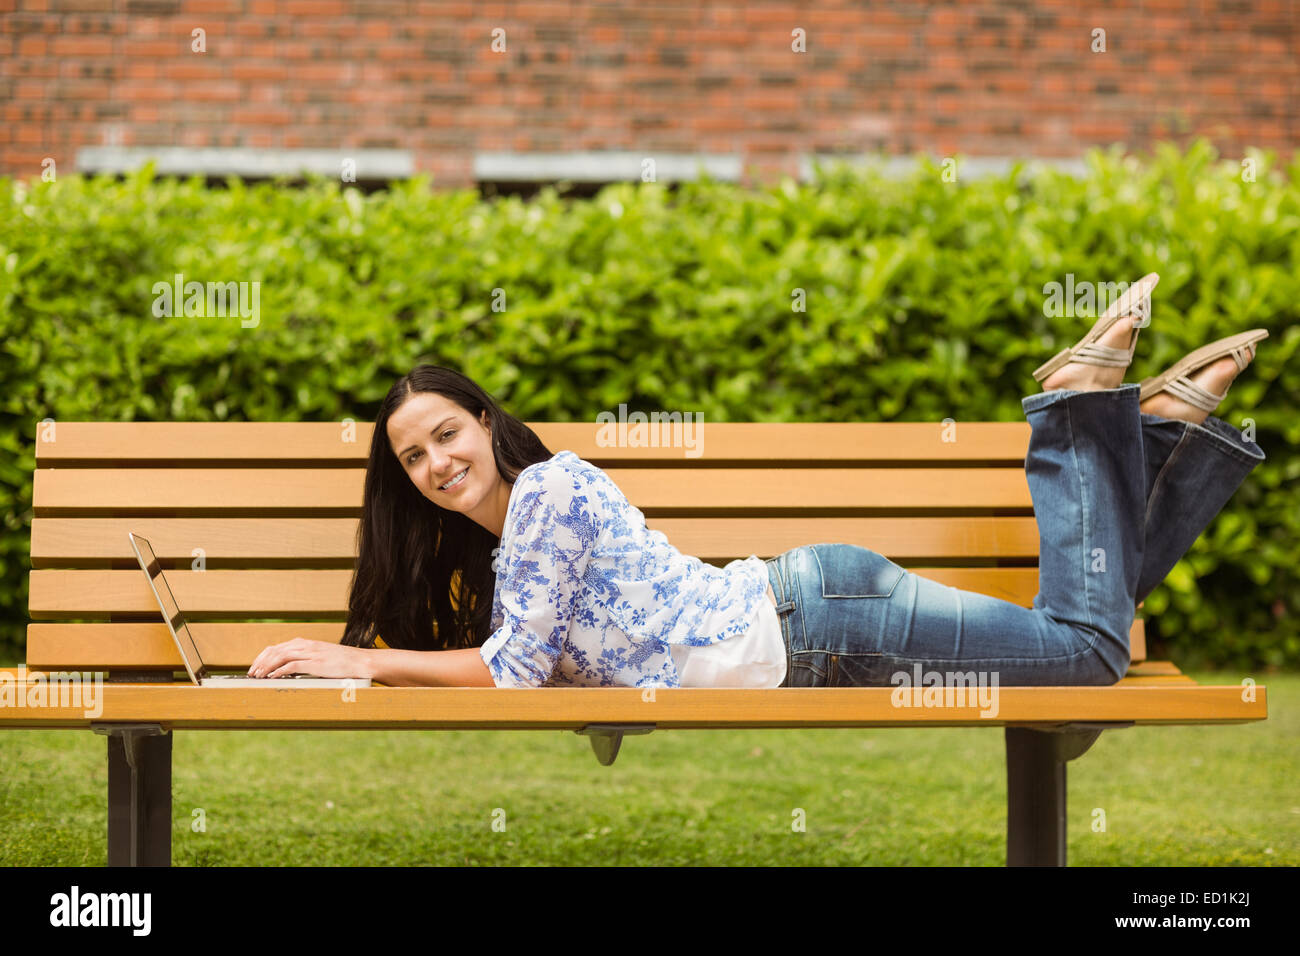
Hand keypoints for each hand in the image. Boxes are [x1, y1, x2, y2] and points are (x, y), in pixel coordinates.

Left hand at [247, 638, 371, 679]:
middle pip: (275, 650)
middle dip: (260, 662)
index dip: (262, 657)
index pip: (276, 647)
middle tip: (251, 674)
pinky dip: (279, 671)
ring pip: (280, 656)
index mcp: (305, 643)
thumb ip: (306, 658)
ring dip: (266, 667)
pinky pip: (292, 665)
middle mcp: (305, 645)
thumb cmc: (342, 661)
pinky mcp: (315, 663)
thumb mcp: (320, 656)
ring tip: (257, 676)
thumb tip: (290, 669)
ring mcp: (310, 653)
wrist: (360, 661)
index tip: (254, 667)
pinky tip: (272, 677)